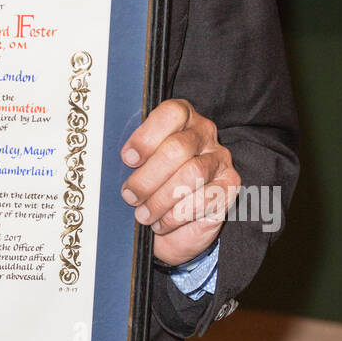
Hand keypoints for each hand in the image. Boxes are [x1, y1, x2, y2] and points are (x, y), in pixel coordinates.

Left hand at [120, 99, 239, 266]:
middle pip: (177, 148)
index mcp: (181, 117)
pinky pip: (205, 198)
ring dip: (161, 199)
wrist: (171, 226)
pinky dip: (178, 215)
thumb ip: (132, 159)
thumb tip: (111, 164)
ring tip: (143, 215)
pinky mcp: (229, 185)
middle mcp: (203, 133)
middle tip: (130, 196)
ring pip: (191, 174)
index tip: (128, 159)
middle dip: (148, 177)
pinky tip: (162, 223)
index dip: (147, 137)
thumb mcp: (137, 169)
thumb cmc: (151, 189)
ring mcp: (219, 158)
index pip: (171, 114)